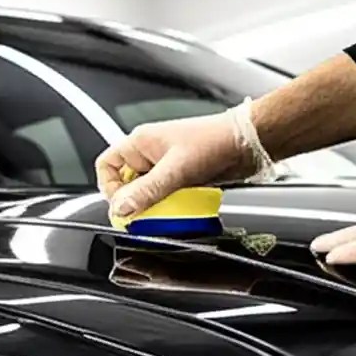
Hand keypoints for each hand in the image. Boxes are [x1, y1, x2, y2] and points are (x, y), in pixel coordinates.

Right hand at [95, 112, 249, 218]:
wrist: (248, 142)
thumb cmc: (215, 141)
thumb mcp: (176, 170)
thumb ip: (146, 192)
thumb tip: (120, 209)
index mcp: (140, 143)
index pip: (106, 167)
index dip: (110, 189)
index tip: (124, 206)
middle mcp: (150, 154)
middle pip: (126, 184)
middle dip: (135, 201)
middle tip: (146, 214)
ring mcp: (165, 166)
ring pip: (146, 193)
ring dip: (155, 205)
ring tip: (169, 208)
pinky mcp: (181, 177)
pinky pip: (165, 196)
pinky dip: (171, 205)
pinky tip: (182, 205)